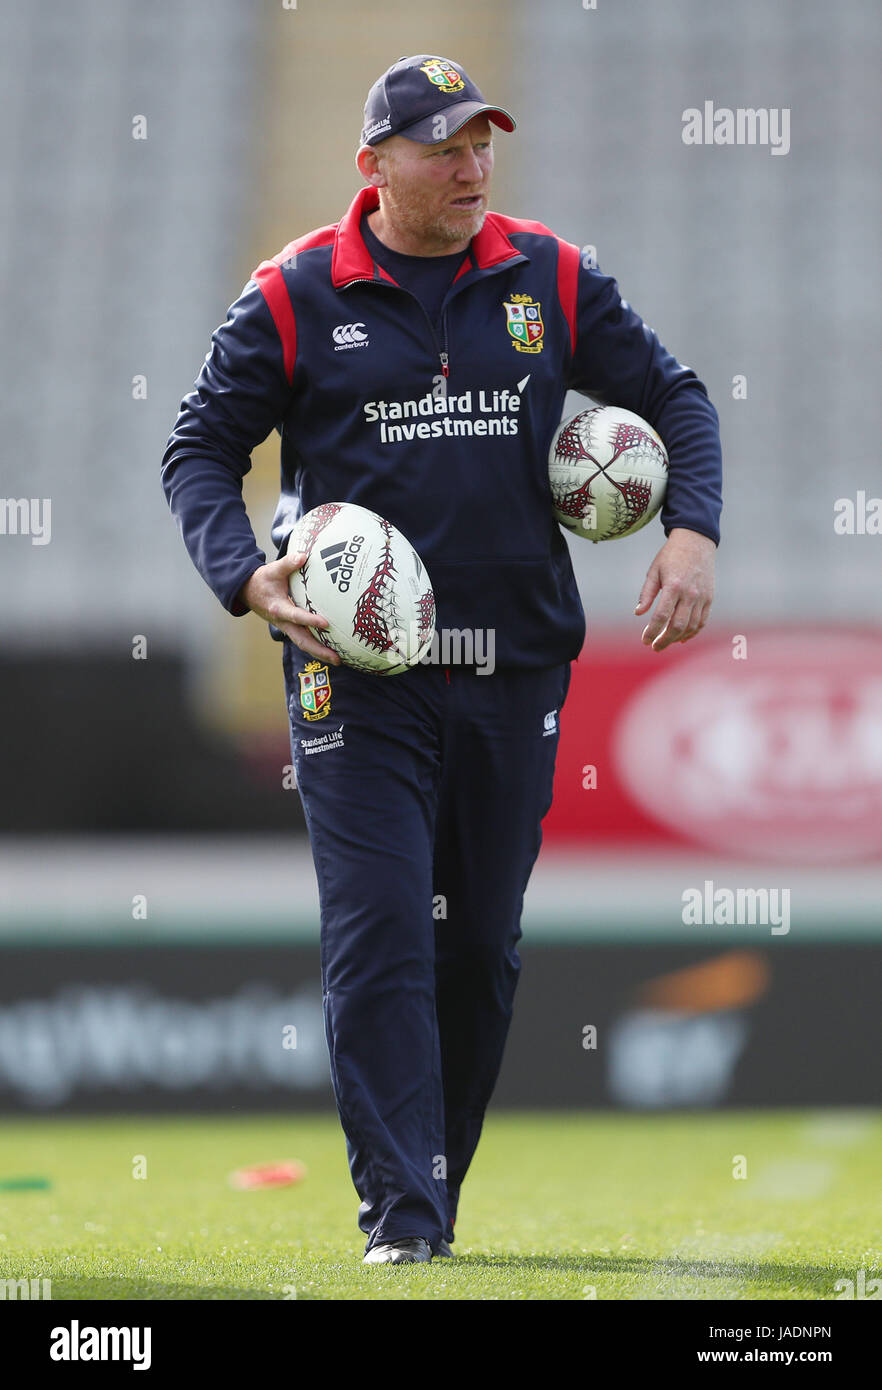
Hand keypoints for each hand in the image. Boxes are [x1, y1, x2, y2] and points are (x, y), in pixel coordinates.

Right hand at [237, 553, 341, 664]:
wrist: (248, 592)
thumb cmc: (263, 580)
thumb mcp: (273, 570)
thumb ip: (288, 563)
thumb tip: (304, 556)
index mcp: (278, 608)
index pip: (296, 616)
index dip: (309, 621)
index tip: (325, 623)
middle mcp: (283, 622)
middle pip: (302, 641)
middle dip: (319, 650)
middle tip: (337, 658)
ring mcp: (287, 628)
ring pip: (304, 644)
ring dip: (320, 653)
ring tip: (338, 660)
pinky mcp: (290, 628)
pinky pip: (304, 641)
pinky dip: (317, 647)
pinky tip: (332, 651)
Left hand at [634, 528, 714, 651]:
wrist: (696, 541)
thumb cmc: (671, 555)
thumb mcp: (654, 571)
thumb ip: (646, 593)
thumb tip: (638, 613)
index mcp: (673, 586)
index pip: (661, 616)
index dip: (652, 631)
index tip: (645, 641)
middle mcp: (690, 594)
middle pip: (677, 626)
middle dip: (665, 640)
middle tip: (655, 647)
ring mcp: (702, 597)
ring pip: (691, 626)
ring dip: (677, 638)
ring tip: (665, 642)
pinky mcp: (709, 598)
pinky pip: (702, 621)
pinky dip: (693, 632)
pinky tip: (682, 638)